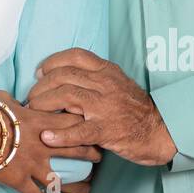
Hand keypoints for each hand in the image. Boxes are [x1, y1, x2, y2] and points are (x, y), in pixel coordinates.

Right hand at [0, 90, 101, 192]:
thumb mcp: (3, 99)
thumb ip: (14, 101)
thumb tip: (13, 100)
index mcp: (41, 121)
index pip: (72, 121)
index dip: (84, 124)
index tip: (90, 126)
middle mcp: (43, 144)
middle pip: (76, 149)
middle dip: (90, 153)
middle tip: (97, 156)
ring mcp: (33, 164)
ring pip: (59, 178)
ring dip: (67, 185)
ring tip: (74, 189)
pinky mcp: (20, 180)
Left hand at [27, 48, 176, 166]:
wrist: (161, 130)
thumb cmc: (135, 108)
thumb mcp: (118, 82)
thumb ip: (95, 76)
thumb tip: (63, 74)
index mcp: (108, 71)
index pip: (75, 56)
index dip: (52, 61)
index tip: (40, 72)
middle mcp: (106, 84)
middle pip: (64, 76)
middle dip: (41, 85)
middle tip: (32, 96)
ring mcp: (106, 107)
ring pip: (67, 96)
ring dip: (44, 103)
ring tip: (34, 110)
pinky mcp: (108, 130)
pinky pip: (80, 131)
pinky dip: (60, 134)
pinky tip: (47, 136)